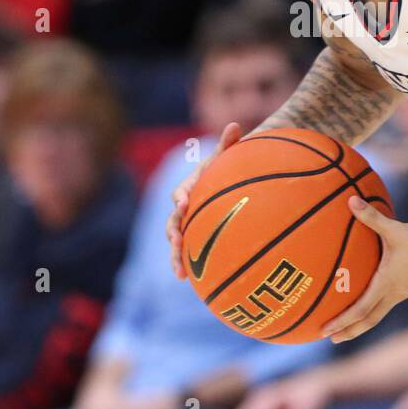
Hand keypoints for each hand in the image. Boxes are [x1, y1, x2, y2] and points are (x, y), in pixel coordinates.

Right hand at [166, 122, 242, 279]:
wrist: (233, 182)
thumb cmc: (231, 168)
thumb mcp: (230, 157)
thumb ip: (229, 144)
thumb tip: (234, 125)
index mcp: (192, 187)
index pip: (183, 191)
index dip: (182, 196)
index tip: (184, 203)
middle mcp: (186, 207)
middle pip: (174, 221)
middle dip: (174, 232)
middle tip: (177, 241)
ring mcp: (191, 225)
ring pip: (179, 242)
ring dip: (176, 256)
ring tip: (179, 272)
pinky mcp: (198, 240)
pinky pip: (191, 254)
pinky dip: (188, 266)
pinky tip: (190, 283)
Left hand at [319, 196, 407, 343]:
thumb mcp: (396, 230)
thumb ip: (372, 217)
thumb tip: (350, 200)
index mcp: (386, 285)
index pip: (360, 310)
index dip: (341, 321)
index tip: (325, 330)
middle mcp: (392, 294)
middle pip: (367, 321)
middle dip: (347, 331)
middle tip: (328, 338)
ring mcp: (401, 294)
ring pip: (376, 315)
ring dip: (359, 324)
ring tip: (345, 328)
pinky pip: (385, 305)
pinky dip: (371, 310)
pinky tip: (368, 300)